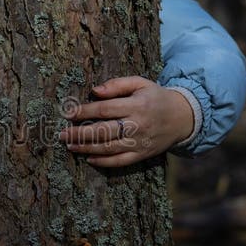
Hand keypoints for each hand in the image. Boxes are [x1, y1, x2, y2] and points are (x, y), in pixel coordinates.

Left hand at [58, 76, 194, 167]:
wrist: (183, 117)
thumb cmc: (155, 97)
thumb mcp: (140, 83)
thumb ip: (117, 84)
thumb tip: (94, 91)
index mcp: (137, 105)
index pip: (105, 109)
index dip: (85, 111)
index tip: (68, 114)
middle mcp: (138, 125)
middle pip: (104, 131)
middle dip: (80, 134)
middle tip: (62, 135)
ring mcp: (140, 142)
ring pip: (109, 148)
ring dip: (86, 148)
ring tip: (70, 146)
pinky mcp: (143, 154)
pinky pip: (120, 161)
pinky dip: (103, 162)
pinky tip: (88, 158)